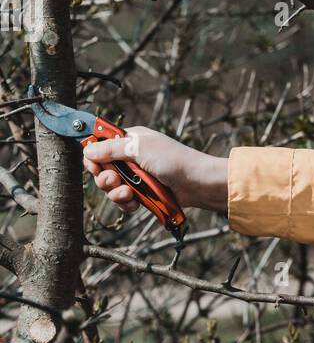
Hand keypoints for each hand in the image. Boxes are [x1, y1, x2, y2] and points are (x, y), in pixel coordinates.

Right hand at [83, 127, 227, 213]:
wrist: (197, 183)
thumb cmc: (173, 159)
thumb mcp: (139, 148)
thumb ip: (111, 149)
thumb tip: (87, 150)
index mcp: (130, 140)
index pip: (101, 146)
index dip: (94, 156)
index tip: (93, 165)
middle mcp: (132, 157)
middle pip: (102, 169)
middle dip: (104, 177)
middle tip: (114, 179)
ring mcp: (137, 176)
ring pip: (111, 187)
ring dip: (116, 192)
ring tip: (128, 193)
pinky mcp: (143, 193)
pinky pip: (124, 200)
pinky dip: (126, 203)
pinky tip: (135, 202)